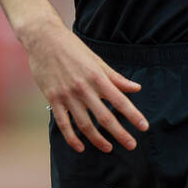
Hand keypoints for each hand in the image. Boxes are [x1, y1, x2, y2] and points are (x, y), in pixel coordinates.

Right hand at [25, 20, 148, 152]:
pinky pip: (63, 124)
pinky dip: (72, 138)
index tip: (144, 127)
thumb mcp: (97, 60)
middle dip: (120, 134)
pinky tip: (80, 147)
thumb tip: (136, 88)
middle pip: (105, 117)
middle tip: (131, 145)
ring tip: (108, 148)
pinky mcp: (53, 99)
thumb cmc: (73, 48)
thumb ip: (116, 77)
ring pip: (85, 125)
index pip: (120, 100)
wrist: (44, 39)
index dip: (133, 115)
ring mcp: (67, 95)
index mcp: (97, 77)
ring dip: (98, 140)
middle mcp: (84, 89)